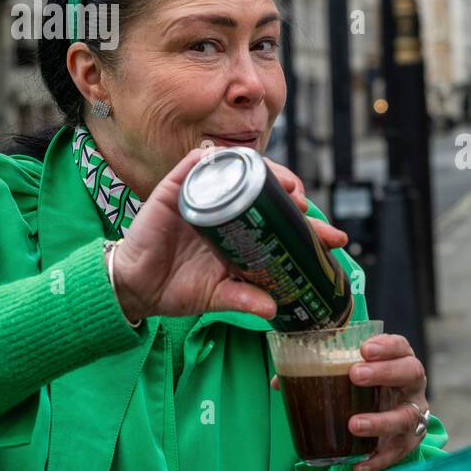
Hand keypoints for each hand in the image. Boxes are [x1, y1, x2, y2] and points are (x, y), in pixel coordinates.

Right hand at [113, 150, 347, 322]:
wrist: (135, 289)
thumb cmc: (177, 287)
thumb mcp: (217, 296)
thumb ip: (244, 300)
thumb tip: (273, 310)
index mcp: (242, 232)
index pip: (282, 221)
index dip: (311, 226)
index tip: (335, 239)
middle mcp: (227, 208)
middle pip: (268, 189)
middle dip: (294, 194)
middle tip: (308, 209)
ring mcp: (203, 196)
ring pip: (240, 168)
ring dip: (267, 172)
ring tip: (287, 188)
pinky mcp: (174, 189)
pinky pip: (197, 164)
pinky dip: (217, 160)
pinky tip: (236, 164)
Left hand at [270, 333, 429, 470]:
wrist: (393, 421)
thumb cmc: (368, 390)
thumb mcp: (352, 375)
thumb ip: (321, 372)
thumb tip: (279, 382)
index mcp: (399, 361)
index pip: (400, 346)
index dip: (386, 346)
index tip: (364, 348)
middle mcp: (411, 386)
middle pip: (411, 372)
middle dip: (384, 373)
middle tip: (355, 374)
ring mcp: (413, 414)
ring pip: (407, 416)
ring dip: (381, 421)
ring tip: (354, 424)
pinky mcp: (408, 442)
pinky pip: (397, 452)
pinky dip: (378, 460)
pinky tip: (359, 465)